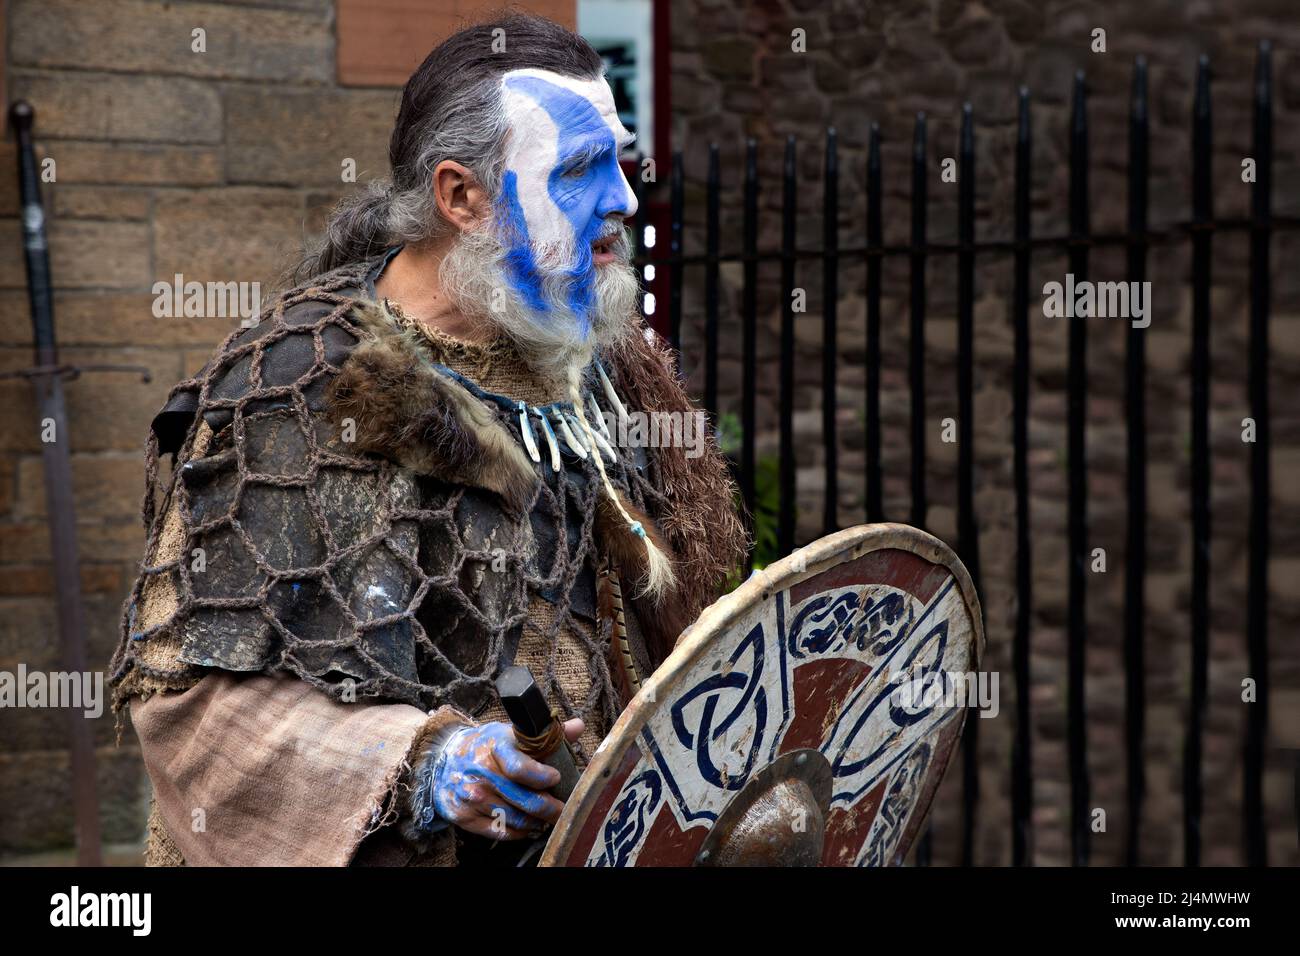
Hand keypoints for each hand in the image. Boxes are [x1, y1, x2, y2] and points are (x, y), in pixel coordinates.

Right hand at [430, 718, 583, 839]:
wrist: (442, 760)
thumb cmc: (485, 746)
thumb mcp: (511, 733)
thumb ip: (546, 734)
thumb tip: (579, 726)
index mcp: (496, 748)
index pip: (523, 769)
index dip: (544, 777)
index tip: (556, 778)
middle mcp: (482, 774)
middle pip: (527, 802)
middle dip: (552, 809)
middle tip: (563, 809)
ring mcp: (473, 798)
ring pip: (518, 820)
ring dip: (537, 822)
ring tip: (547, 818)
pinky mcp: (465, 817)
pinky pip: (501, 832)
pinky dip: (519, 833)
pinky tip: (527, 826)